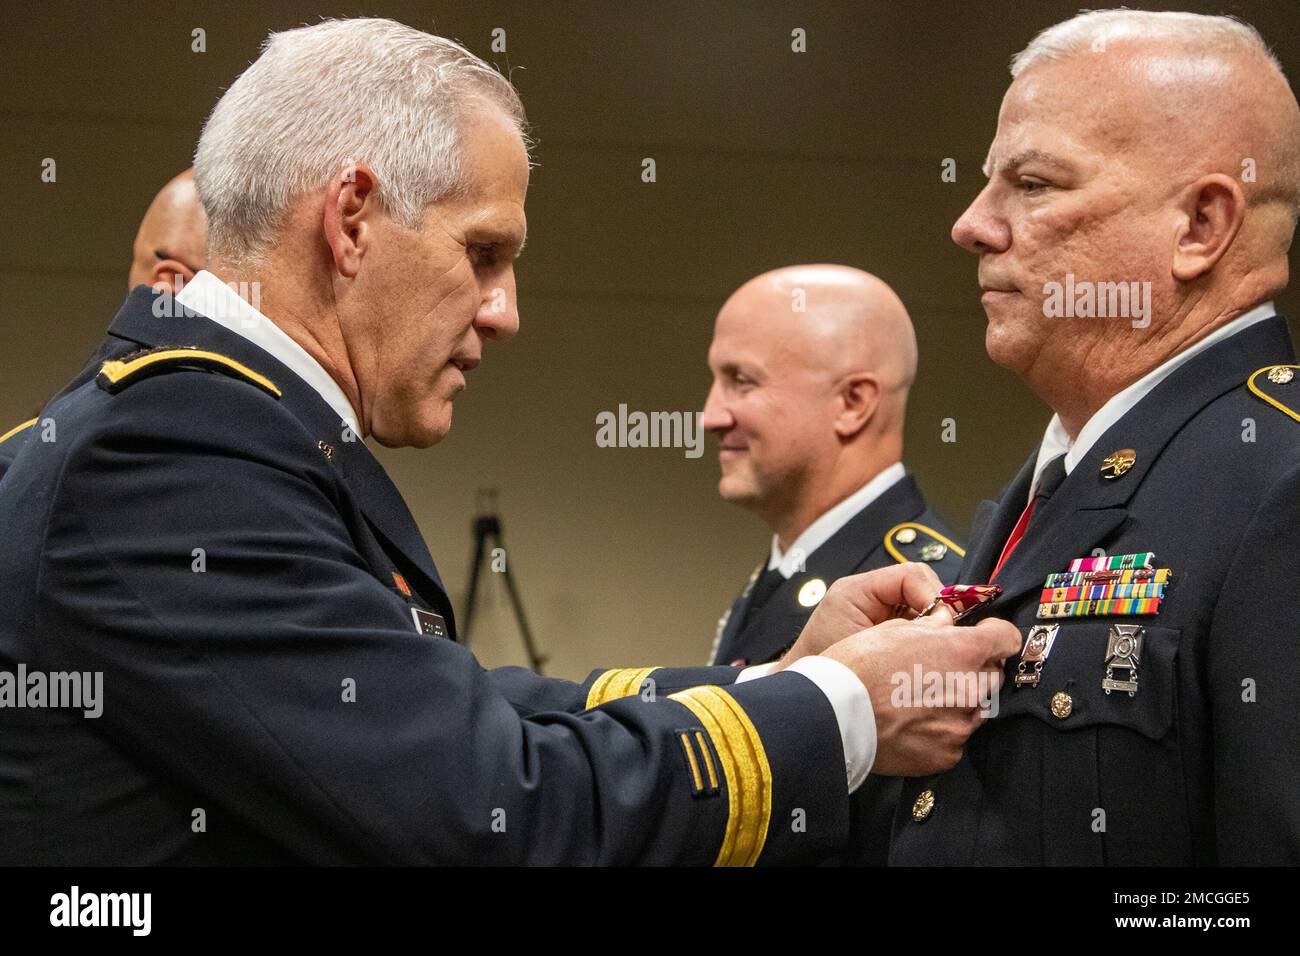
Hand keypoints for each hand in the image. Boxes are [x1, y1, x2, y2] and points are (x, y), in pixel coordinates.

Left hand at [772, 563, 943, 671]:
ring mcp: (879, 608)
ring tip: (930, 649)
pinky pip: (917, 623)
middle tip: (940, 639)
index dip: (933, 596)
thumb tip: (944, 622)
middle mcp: (868, 593)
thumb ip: (904, 631)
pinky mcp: (886, 625)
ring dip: (933, 626)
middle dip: (937, 612)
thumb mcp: (866, 648)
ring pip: (924, 606)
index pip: (911, 575)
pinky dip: (925, 637)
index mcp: (857, 590)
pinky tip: (922, 654)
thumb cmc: (828, 672)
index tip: (941, 625)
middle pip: (922, 586)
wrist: (812, 693)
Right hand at [822, 611, 1021, 776]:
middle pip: (992, 675)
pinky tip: (912, 722)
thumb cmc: (858, 666)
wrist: (833, 713)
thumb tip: (949, 624)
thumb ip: (934, 626)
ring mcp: (960, 725)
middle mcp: (970, 689)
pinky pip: (955, 738)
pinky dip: (940, 730)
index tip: (984, 637)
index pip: (1006, 637)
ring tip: (919, 699)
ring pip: (975, 708)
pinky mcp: (947, 754)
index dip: (994, 634)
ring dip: (958, 700)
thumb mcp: (896, 629)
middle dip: (974, 669)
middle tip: (940, 669)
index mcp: (962, 651)